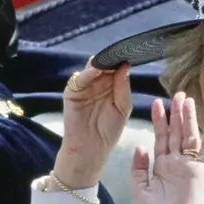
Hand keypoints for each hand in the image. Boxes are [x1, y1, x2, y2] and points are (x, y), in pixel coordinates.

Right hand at [54, 62, 133, 187]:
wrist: (91, 150)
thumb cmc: (108, 131)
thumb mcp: (123, 108)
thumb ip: (123, 88)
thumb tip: (125, 67)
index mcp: (111, 85)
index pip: (117, 67)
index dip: (122, 60)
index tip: (131, 53)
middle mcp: (97, 83)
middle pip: (104, 64)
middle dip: (112, 59)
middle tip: (121, 53)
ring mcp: (84, 86)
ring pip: (91, 68)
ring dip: (100, 63)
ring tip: (110, 60)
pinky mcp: (71, 92)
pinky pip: (78, 79)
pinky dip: (87, 73)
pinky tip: (96, 70)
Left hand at [131, 92, 203, 203]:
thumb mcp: (139, 189)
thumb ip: (139, 167)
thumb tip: (141, 146)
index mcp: (161, 166)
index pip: (161, 138)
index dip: (159, 121)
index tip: (157, 103)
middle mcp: (175, 163)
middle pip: (176, 132)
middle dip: (176, 113)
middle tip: (177, 93)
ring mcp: (188, 166)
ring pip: (189, 136)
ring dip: (189, 118)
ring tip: (187, 99)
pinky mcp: (199, 171)